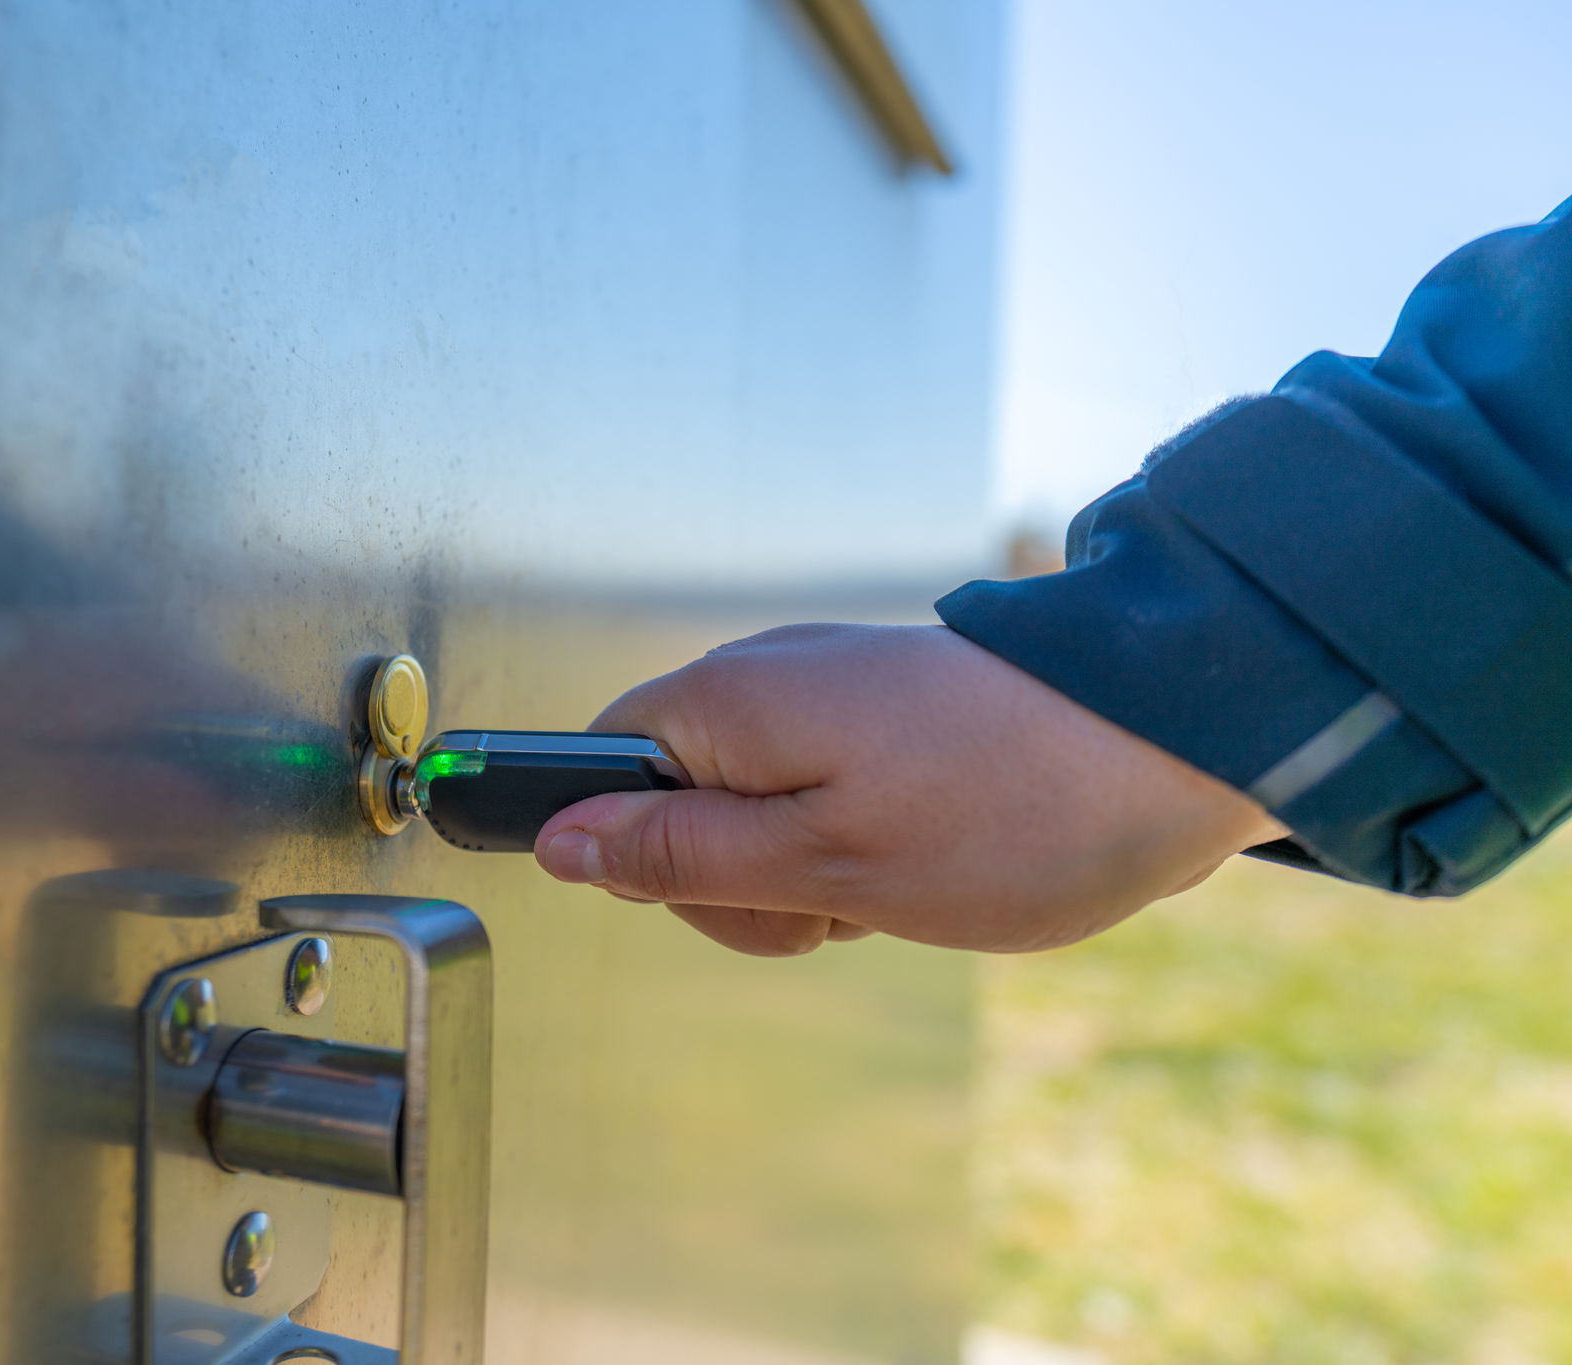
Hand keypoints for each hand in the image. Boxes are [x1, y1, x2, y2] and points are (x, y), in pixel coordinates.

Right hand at [532, 624, 1284, 955]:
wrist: (1182, 737)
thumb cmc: (1008, 806)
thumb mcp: (825, 863)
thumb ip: (682, 854)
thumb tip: (562, 844)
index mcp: (728, 702)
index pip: (600, 771)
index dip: (634, 853)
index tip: (719, 894)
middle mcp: (766, 684)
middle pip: (677, 807)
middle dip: (740, 886)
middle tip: (837, 904)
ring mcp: (831, 700)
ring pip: (758, 820)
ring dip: (810, 882)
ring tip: (901, 883)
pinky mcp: (889, 723)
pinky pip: (827, 806)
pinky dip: (862, 856)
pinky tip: (930, 866)